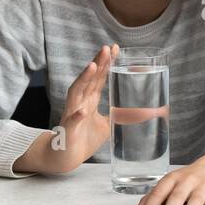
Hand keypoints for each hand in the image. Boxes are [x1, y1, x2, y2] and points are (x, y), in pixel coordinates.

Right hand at [43, 44, 116, 172]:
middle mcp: (80, 102)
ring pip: (76, 93)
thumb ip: (117, 114)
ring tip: (92, 66)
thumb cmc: (84, 138)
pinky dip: (76, 116)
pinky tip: (81, 111)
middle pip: (89, 79)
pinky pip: (71, 122)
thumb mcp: (106, 124)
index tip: (114, 48)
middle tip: (106, 48)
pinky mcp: (68, 130)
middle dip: (98, 63)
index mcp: (89, 100)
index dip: (106, 63)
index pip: (99, 77)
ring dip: (84, 79)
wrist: (65, 156)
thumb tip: (139, 110)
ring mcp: (72, 114)